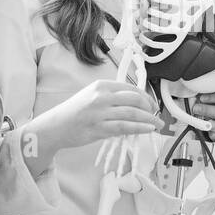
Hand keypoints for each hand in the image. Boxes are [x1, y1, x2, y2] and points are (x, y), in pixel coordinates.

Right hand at [34, 79, 161, 152]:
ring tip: (158, 124)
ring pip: (132, 114)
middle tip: (156, 115)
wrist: (56, 126)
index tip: (152, 105)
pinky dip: (140, 128)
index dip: (146, 97)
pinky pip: (125, 127)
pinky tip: (148, 129)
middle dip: (150, 108)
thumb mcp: (92, 95)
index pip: (131, 88)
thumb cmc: (75, 111)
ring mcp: (100, 113)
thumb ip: (111, 96)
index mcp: (101, 86)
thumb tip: (136, 102)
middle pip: (134, 100)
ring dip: (149, 119)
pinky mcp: (99, 129)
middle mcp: (101, 97)